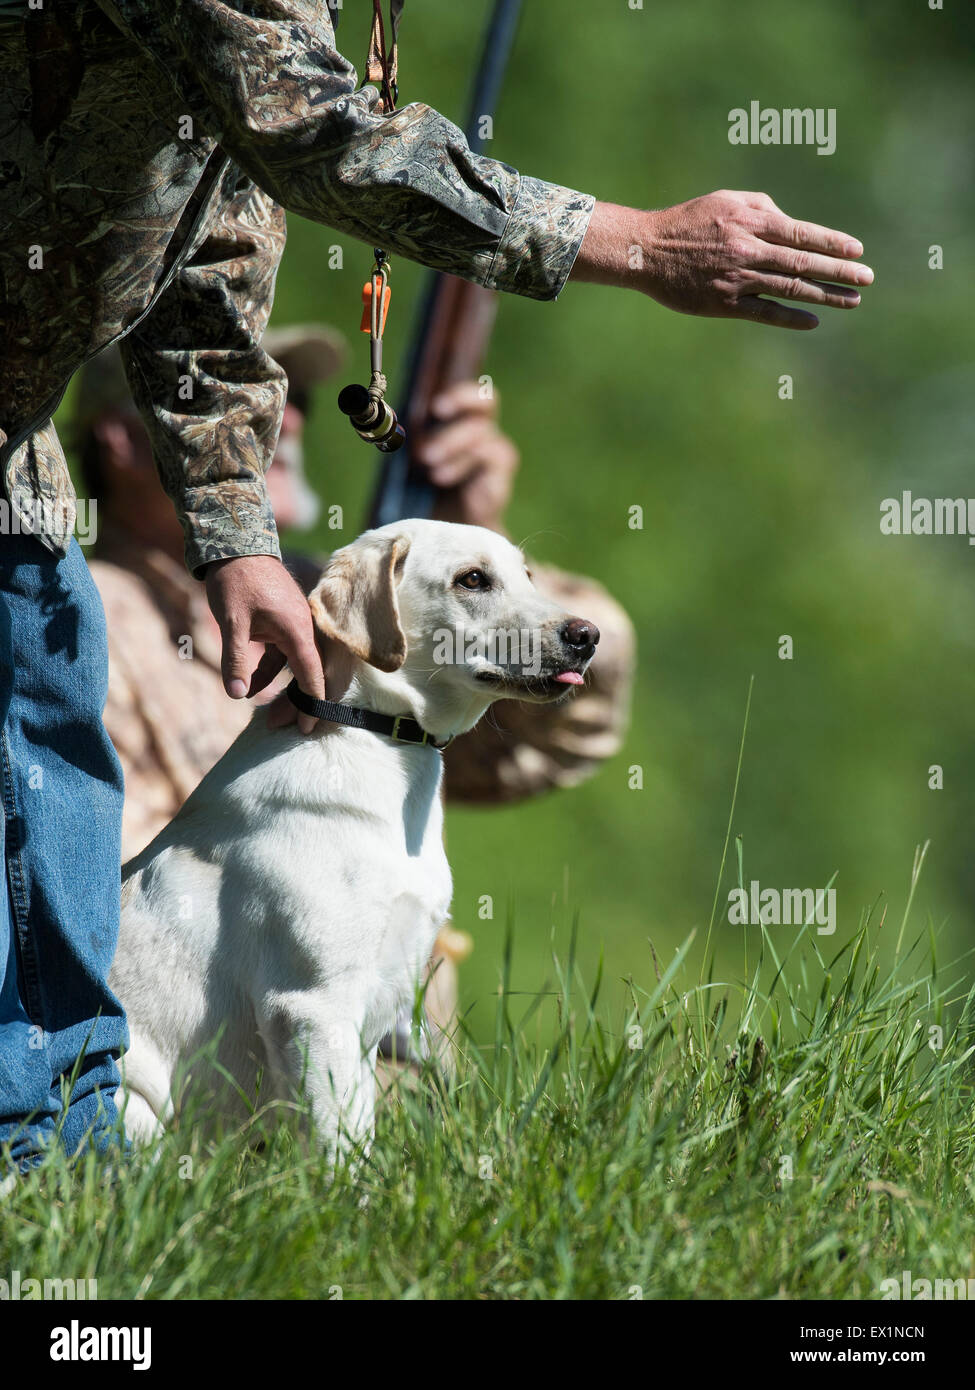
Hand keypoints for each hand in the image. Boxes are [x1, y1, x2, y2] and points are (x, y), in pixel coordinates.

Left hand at [204, 554, 323, 732]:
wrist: (236, 544)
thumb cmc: (236, 581)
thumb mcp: (232, 623)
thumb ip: (235, 660)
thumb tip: (235, 694)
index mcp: (298, 630)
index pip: (313, 675)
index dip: (312, 705)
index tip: (306, 729)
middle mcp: (303, 629)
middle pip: (310, 674)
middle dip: (298, 703)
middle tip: (282, 727)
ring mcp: (294, 626)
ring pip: (297, 666)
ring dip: (284, 690)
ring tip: (269, 716)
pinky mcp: (282, 623)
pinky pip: (283, 655)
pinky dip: (271, 672)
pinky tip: (251, 689)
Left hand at [413, 380, 519, 529]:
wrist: (448, 534)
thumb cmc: (428, 491)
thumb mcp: (414, 461)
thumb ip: (410, 438)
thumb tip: (388, 419)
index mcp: (463, 421)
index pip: (473, 395)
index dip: (459, 394)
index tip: (436, 407)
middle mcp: (483, 432)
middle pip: (486, 403)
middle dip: (459, 406)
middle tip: (435, 418)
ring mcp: (495, 453)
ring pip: (481, 432)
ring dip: (452, 444)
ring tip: (428, 464)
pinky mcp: (500, 476)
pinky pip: (491, 457)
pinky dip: (463, 464)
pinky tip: (441, 477)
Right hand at [572, 190, 872, 329]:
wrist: (647, 250)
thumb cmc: (688, 222)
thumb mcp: (726, 200)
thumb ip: (761, 207)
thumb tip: (790, 222)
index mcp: (751, 221)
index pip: (802, 233)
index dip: (832, 243)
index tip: (857, 251)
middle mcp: (749, 250)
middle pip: (804, 263)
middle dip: (840, 272)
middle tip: (867, 279)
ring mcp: (738, 279)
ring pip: (790, 288)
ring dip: (824, 296)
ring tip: (851, 302)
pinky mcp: (724, 303)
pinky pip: (764, 312)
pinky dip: (790, 317)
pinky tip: (813, 321)